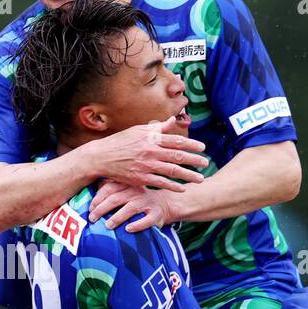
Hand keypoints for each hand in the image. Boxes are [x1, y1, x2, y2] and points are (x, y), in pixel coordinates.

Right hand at [80, 115, 207, 190]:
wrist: (101, 157)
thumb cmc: (120, 142)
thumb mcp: (138, 130)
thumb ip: (157, 128)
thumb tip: (173, 120)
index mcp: (151, 138)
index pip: (176, 140)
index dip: (191, 144)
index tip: (203, 147)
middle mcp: (150, 152)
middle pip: (177, 156)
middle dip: (194, 160)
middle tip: (206, 163)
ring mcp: (146, 166)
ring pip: (172, 171)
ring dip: (188, 175)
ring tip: (200, 179)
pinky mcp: (140, 178)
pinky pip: (160, 183)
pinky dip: (172, 186)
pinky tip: (182, 188)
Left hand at [90, 180, 177, 231]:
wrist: (164, 204)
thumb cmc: (137, 199)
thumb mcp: (125, 191)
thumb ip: (109, 191)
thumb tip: (86, 197)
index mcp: (127, 185)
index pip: (110, 188)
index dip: (98, 198)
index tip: (89, 208)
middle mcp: (136, 192)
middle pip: (117, 198)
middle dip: (102, 208)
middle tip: (92, 218)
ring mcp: (147, 203)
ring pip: (131, 208)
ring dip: (117, 217)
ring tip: (108, 225)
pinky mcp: (156, 214)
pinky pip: (147, 220)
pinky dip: (138, 225)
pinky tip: (128, 229)